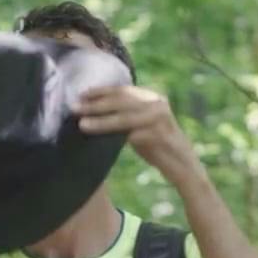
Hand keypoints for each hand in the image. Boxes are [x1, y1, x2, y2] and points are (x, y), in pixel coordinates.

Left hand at [69, 77, 189, 179]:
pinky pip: (131, 135)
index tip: (80, 95)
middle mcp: (157, 104)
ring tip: (81, 124)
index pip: (122, 91)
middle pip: (121, 101)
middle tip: (74, 107)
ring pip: (124, 118)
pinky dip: (113, 136)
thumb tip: (92, 111)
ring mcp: (159, 119)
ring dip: (101, 121)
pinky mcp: (159, 136)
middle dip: (95, 104)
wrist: (183, 166)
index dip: (100, 91)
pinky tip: (99, 140)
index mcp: (152, 98)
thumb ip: (125, 115)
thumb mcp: (141, 125)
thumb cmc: (157, 147)